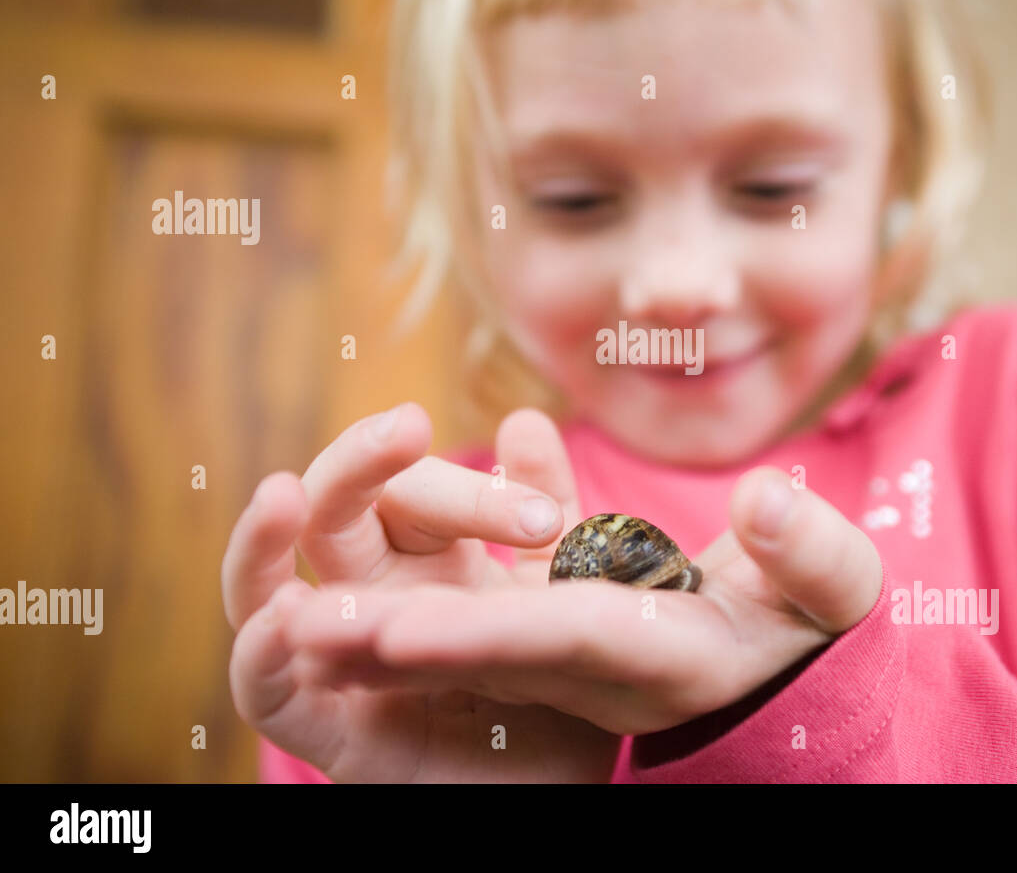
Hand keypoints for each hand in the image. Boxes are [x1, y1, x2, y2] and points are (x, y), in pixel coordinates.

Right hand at [221, 403, 621, 781]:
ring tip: (280, 495)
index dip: (469, 490)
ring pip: (266, 587)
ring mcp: (338, 659)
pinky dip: (261, 652)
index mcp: (427, 555)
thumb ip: (545, 512)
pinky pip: (265, 692)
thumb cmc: (555, 685)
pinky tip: (287, 616)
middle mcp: (371, 595)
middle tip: (408, 427)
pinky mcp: (327, 732)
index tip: (543, 519)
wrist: (565, 785)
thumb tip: (524, 421)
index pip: (416, 489)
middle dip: (359, 462)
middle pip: (332, 508)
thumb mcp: (560, 593)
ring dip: (262, 539)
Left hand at [282, 467, 883, 734]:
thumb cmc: (820, 619)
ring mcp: (574, 639)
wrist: (794, 649)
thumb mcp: (835, 591)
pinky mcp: (566, 610)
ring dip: (385, 606)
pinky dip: (462, 540)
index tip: (394, 634)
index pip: (558, 644)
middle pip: (485, 646)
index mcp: (660, 658)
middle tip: (297, 631)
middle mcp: (599, 659)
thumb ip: (810, 553)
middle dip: (393, 640)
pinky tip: (431, 495)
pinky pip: (501, 576)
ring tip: (297, 588)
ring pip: (469, 619)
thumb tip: (767, 496)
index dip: (476, 639)